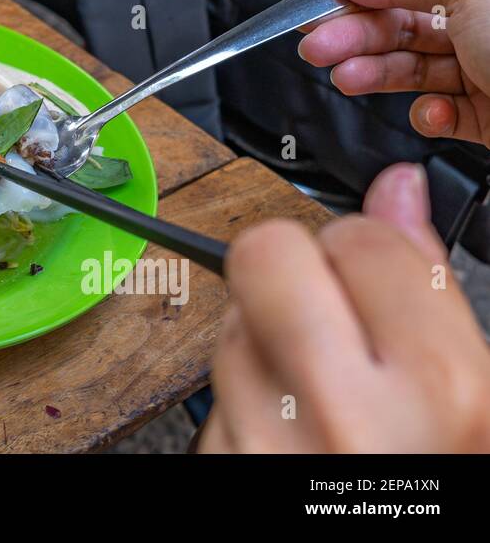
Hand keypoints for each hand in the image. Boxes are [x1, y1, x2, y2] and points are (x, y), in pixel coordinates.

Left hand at [200, 164, 489, 451]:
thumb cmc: (424, 484)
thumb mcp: (469, 399)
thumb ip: (426, 288)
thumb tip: (399, 189)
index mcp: (442, 392)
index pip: (360, 238)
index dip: (365, 253)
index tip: (377, 284)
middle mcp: (346, 416)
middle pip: (266, 253)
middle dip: (288, 270)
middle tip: (325, 318)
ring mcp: (266, 445)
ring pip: (227, 321)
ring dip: (261, 343)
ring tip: (316, 402)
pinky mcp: (216, 461)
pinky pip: (209, 390)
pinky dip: (238, 399)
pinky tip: (283, 437)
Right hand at [298, 0, 489, 147]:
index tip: (318, 8)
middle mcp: (480, 23)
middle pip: (401, 27)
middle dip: (354, 38)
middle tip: (317, 47)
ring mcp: (483, 70)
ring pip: (412, 70)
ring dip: (375, 75)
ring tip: (347, 78)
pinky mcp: (486, 115)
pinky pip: (441, 114)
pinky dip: (427, 115)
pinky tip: (431, 111)